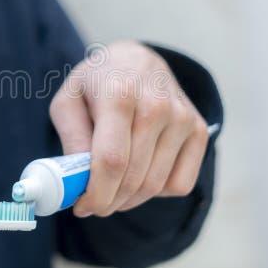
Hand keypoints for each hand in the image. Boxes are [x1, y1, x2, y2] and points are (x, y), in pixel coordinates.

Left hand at [49, 41, 208, 216]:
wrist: (137, 60)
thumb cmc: (97, 84)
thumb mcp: (69, 101)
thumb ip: (71, 140)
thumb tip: (77, 180)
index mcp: (119, 95)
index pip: (111, 161)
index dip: (96, 193)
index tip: (82, 207)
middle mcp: (157, 106)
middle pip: (133, 178)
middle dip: (108, 201)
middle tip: (93, 202)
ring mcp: (182, 118)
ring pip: (155, 185)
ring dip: (129, 199)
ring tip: (112, 188)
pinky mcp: (199, 130)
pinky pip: (180, 183)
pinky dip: (157, 191)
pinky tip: (141, 172)